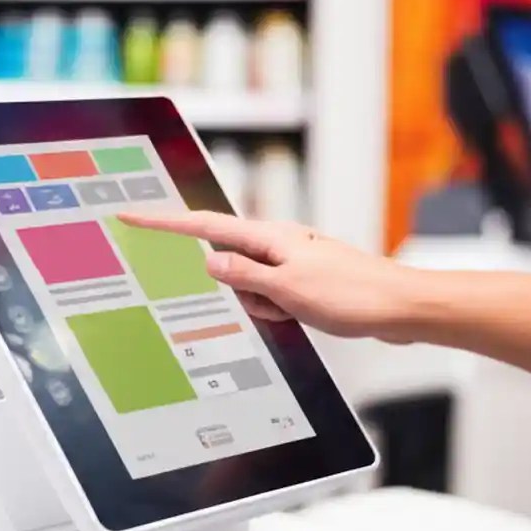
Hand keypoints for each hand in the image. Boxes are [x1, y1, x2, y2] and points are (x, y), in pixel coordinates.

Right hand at [116, 211, 425, 342]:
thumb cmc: (351, 295)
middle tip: (274, 303)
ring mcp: (289, 261)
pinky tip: (305, 314)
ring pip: (249, 286)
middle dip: (238, 291)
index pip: (204, 228)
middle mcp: (277, 243)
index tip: (131, 216)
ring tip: (297, 309)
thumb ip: (242, 276)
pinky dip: (278, 310)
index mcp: (269, 236)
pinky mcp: (301, 280)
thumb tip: (209, 263)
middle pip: (228, 265)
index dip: (164, 223)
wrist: (399, 307)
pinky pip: (270, 297)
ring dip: (263, 305)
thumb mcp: (286, 290)